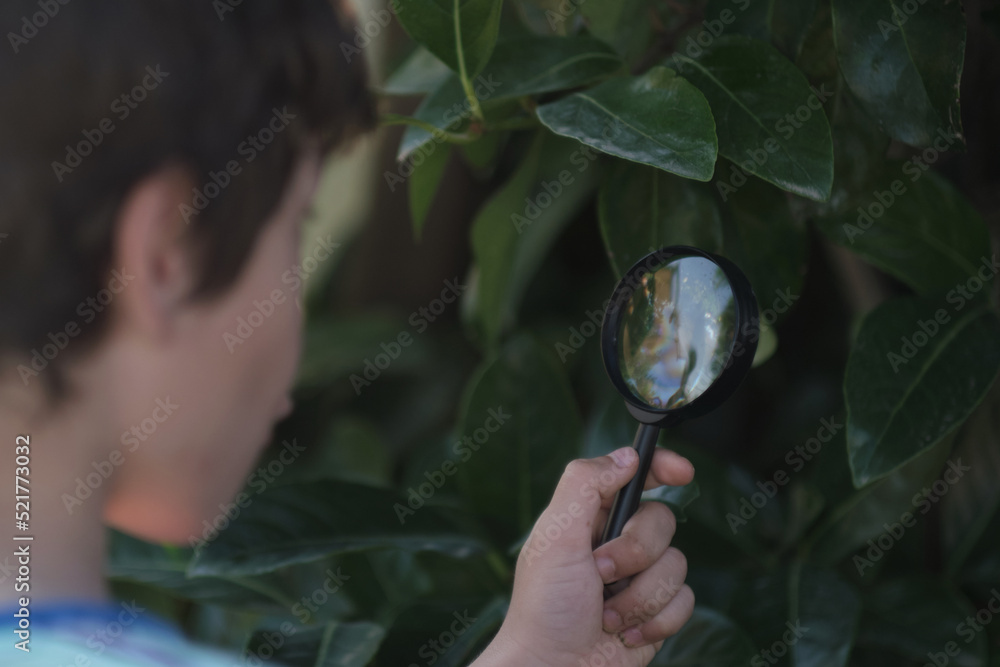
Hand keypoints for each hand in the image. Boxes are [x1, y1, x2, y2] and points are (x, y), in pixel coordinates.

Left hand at [475, 446, 695, 666]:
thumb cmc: (545, 607)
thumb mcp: (555, 535)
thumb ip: (586, 484)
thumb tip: (627, 455)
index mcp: (591, 517)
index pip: (635, 477)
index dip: (662, 467)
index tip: (682, 471)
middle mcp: (618, 543)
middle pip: (662, 521)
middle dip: (636, 552)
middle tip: (600, 573)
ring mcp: (640, 578)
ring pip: (678, 564)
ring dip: (640, 595)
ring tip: (606, 614)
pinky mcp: (656, 611)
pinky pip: (685, 601)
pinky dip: (655, 621)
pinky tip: (624, 633)